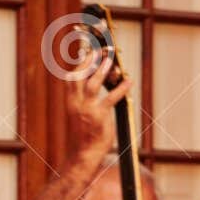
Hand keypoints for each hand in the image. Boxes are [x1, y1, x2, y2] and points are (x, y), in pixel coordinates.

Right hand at [66, 38, 131, 162]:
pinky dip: (120, 88)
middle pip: (79, 76)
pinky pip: (110, 99)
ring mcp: (87, 110)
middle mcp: (76, 103)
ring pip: (93, 84)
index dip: (80, 60)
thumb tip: (101, 76)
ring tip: (111, 58)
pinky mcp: (99, 117)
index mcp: (71, 101)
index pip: (73, 76)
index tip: (86, 45)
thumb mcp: (82, 111)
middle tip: (100, 48)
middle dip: (89, 60)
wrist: (84, 154)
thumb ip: (87, 95)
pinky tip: (128, 80)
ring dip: (103, 69)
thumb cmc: (86, 133)